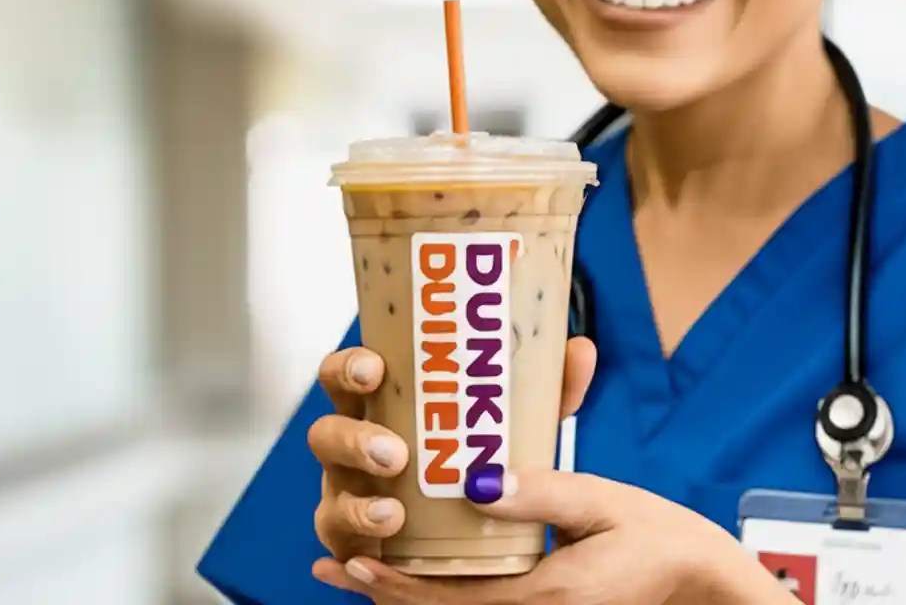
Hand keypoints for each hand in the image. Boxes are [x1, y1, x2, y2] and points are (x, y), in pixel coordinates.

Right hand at [306, 338, 597, 567]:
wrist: (496, 534)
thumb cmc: (492, 461)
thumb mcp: (523, 426)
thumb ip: (548, 391)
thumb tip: (580, 349)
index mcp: (385, 406)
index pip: (348, 377)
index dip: (348, 368)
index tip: (375, 369)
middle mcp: (358, 450)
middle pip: (325, 434)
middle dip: (352, 439)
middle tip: (394, 453)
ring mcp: (352, 498)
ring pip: (331, 499)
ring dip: (356, 506)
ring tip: (393, 514)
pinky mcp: (360, 547)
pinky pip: (343, 552)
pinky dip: (352, 555)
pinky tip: (370, 557)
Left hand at [313, 470, 793, 604]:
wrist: (702, 585)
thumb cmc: (661, 538)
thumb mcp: (601, 503)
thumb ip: (539, 494)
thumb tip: (476, 483)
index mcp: (543, 597)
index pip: (444, 602)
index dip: (389, 585)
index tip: (348, 560)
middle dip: (381, 595)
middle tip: (333, 565)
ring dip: (404, 601)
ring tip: (359, 574)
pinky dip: (441, 603)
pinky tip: (419, 582)